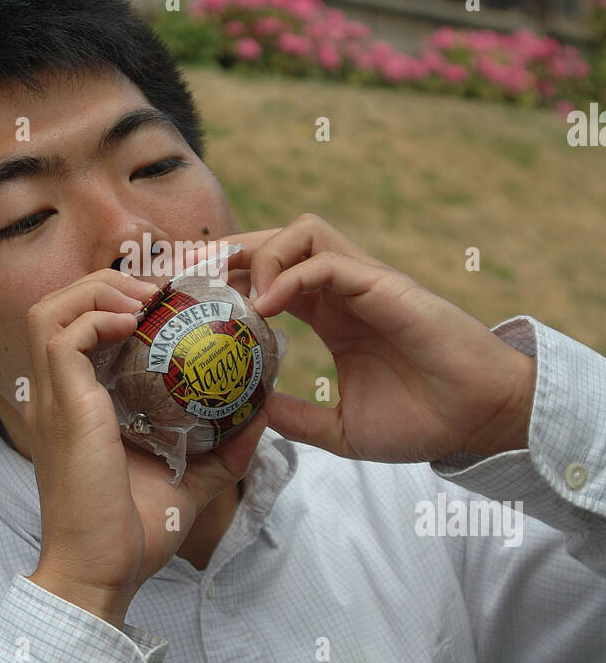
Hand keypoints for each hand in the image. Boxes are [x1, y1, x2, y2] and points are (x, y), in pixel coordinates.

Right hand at [22, 268, 268, 618]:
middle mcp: (56, 395)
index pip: (78, 328)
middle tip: (159, 293)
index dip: (115, 303)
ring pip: (50, 310)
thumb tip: (261, 416)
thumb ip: (223, 448)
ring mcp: (53, 399)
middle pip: (58, 306)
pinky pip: (64, 337)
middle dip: (106, 284)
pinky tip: (136, 322)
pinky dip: (98, 318)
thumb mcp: (190, 478)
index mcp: (75, 405)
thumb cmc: (135, 534)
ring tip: (145, 299)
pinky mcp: (60, 406)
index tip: (166, 303)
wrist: (102, 573)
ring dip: (97, 292)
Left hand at [216, 215, 535, 464]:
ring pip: (300, 231)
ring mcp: (364, 282)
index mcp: (331, 314)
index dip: (225, 277)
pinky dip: (291, 273)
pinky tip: (267, 307)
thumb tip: (254, 414)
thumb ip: (299, 418)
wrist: (478, 420)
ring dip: (259, 253)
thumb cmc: (423, 420)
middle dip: (226, 250)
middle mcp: (342, 289)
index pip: (267, 276)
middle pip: (274, 242)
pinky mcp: (384, 286)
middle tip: (183, 275)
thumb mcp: (343, 430)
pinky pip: (327, 259)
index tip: (184, 296)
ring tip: (234, 295)